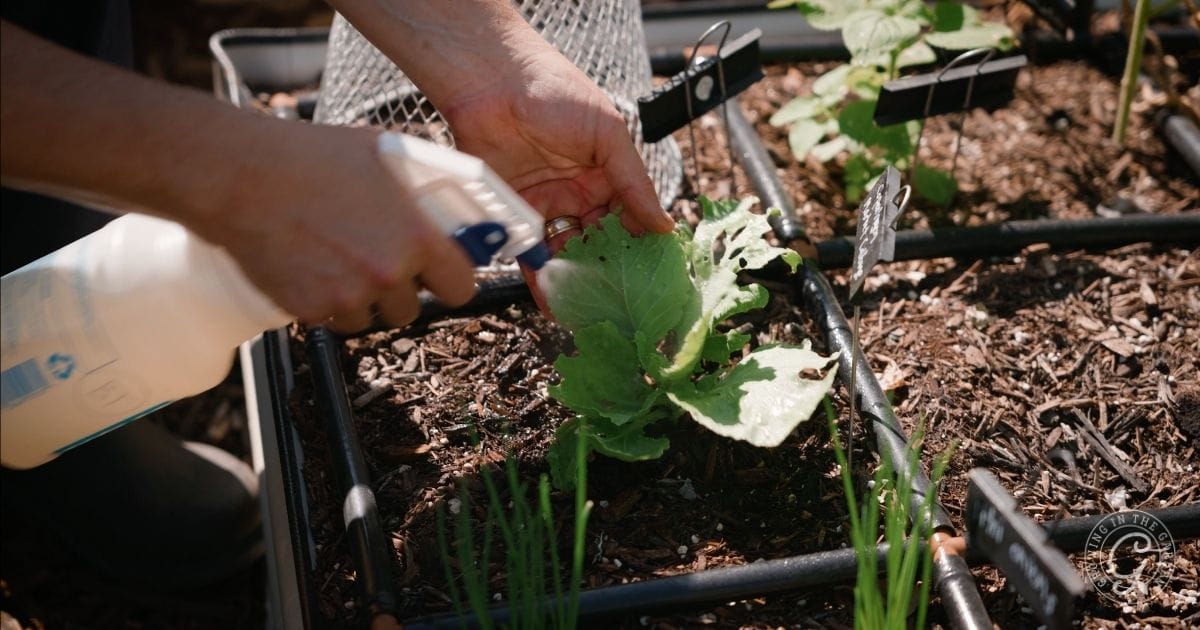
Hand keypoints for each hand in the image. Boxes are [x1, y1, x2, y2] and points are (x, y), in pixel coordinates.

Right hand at [195, 123, 476, 332]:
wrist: (240, 176)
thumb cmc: (308, 156)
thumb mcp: (381, 152)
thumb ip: (416, 181)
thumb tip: (441, 188)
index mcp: (416, 238)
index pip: (460, 286)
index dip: (450, 281)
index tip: (439, 276)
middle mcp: (388, 273)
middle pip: (413, 310)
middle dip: (400, 292)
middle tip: (378, 266)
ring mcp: (348, 295)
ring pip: (371, 319)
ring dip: (362, 302)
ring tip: (340, 265)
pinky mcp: (310, 310)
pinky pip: (332, 320)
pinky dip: (325, 304)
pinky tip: (312, 270)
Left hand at [438, 38, 673, 311]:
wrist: (493, 81)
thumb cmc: (555, 92)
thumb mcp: (608, 134)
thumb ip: (635, 182)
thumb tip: (665, 225)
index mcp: (605, 174)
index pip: (628, 218)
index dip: (638, 244)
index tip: (647, 273)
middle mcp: (577, 193)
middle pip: (596, 242)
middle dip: (605, 271)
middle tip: (615, 301)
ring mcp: (544, 205)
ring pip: (563, 252)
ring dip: (573, 280)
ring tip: (584, 310)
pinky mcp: (512, 213)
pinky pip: (528, 251)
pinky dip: (538, 277)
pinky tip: (550, 299)